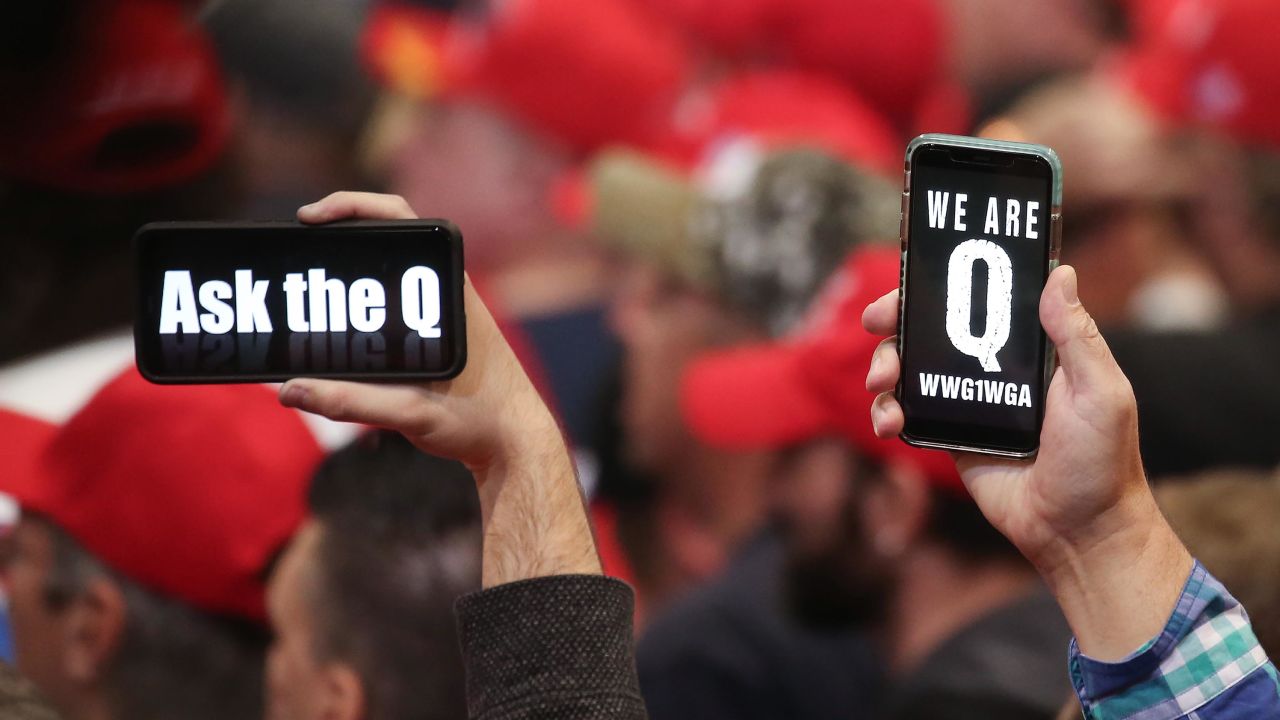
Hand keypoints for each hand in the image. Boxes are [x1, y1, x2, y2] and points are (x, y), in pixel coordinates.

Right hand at [281, 192, 600, 585]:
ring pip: (391, 274)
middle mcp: (448, 292)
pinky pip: (396, 302)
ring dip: (351, 273)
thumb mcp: (411, 414)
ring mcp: (444, 311)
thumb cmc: (480, 425)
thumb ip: (350, 402)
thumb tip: (290, 390)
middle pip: (387, 240)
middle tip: (298, 251)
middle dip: (339, 237)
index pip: (399, 219)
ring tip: (308, 287)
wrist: (517, 446)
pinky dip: (363, 304)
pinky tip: (336, 323)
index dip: (351, 206)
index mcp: (449, 292)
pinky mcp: (439, 333)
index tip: (310, 218)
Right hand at [864, 265, 1191, 659]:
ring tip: (882, 383)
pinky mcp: (948, 438)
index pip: (981, 301)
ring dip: (885, 366)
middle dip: (897, 320)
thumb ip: (1076, 337)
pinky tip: (890, 423)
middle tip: (875, 322)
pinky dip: (888, 413)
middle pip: (933, 330)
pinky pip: (907, 415)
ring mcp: (967, 404)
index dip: (943, 285)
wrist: (1077, 531)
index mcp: (1031, 350)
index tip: (914, 281)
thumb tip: (1061, 273)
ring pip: (912, 369)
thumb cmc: (1102, 462)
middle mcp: (994, 369)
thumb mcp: (1101, 392)